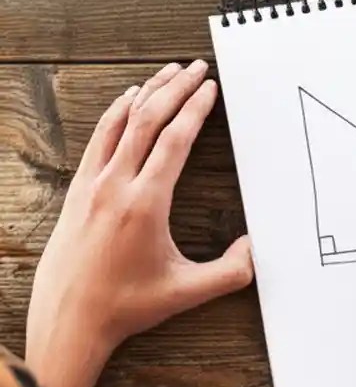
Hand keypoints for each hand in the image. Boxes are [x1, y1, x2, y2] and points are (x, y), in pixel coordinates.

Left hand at [26, 61, 254, 374]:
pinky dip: (116, 113)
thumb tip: (257, 246)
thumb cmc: (126, 306)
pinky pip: (99, 139)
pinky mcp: (76, 191)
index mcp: (145, 203)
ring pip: (120, 123)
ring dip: (146, 92)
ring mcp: (91, 185)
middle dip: (175, 88)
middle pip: (148, 120)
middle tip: (197, 67)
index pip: (174, 140)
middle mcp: (115, 186)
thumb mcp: (186, 292)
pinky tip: (127, 102)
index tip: (210, 88)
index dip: (195, 109)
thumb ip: (231, 271)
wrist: (67, 320)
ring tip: (167, 72)